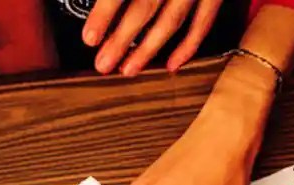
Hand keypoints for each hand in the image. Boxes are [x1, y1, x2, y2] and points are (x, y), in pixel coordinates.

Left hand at [84, 0, 222, 74]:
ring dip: (149, 49)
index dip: (105, 12)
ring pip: (173, 19)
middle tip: (102, 63)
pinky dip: (189, 45)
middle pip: (146, 6)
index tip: (89, 37)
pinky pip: (204, 20)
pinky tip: (171, 64)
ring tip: (128, 69)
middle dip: (122, 40)